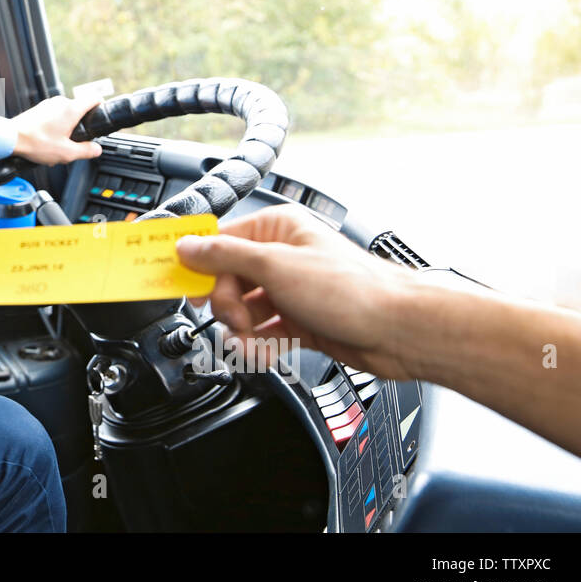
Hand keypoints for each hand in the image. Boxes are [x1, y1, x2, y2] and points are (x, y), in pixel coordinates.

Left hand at [11, 94, 103, 164]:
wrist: (11, 138)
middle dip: (80, 127)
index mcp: (71, 109)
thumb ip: (86, 151)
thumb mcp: (67, 153)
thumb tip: (96, 149)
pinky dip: (54, 128)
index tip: (100, 116)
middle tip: (74, 142)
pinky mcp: (40, 109)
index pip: (95, 97)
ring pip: (66, 115)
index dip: (101, 106)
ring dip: (66, 130)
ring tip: (57, 146)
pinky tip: (47, 142)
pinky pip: (54, 117)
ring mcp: (49, 104)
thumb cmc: (35, 143)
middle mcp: (61, 102)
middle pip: (80, 110)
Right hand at [175, 204, 417, 378]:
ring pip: (244, 311)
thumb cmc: (353, 289)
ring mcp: (292, 291)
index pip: (220, 241)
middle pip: (227, 280)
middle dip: (226, 305)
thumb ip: (224, 256)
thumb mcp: (275, 265)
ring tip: (250, 341)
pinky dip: (259, 346)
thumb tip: (188, 246)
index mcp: (277, 229)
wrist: (399, 331)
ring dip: (241, 330)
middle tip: (234, 318)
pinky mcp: (302, 321)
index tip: (181, 284)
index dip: (199, 265)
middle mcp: (284, 257)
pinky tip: (262, 352)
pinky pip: (264, 333)